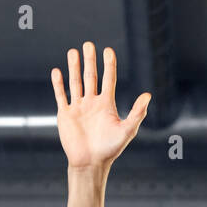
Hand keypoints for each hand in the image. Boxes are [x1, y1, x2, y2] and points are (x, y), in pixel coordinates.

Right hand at [51, 41, 150, 172]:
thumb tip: (148, 95)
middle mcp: (92, 103)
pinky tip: (57, 71)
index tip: (108, 50)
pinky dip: (58, 84)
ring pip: (75, 82)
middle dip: (90, 61)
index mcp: (106, 104)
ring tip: (73, 51)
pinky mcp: (65, 114)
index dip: (108, 65)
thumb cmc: (110, 149)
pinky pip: (61, 95)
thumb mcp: (128, 130)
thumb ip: (137, 112)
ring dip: (74, 67)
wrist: (91, 163)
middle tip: (88, 44)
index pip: (108, 79)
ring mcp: (78, 107)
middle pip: (90, 77)